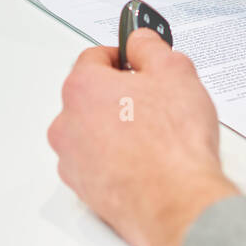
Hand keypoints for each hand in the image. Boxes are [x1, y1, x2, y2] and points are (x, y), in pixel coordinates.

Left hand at [47, 29, 238, 245]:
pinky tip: (146, 162)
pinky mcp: (84, 189)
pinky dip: (116, 159)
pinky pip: (97, 162)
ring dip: (117, 128)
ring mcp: (72, 160)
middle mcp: (67, 124)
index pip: (95, 57)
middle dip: (121, 95)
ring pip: (93, 131)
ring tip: (154, 137)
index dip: (123, 57)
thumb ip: (150, 46)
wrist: (178, 204)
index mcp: (82, 88)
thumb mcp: (174, 71)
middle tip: (155, 101)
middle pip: (92, 96)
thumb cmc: (174, 146)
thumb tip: (140, 40)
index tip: (138, 62)